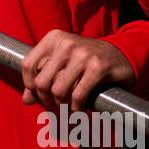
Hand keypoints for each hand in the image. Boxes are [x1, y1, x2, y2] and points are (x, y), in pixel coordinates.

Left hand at [20, 30, 135, 111]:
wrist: (122, 54)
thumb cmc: (86, 61)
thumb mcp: (62, 63)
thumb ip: (42, 78)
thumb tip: (26, 100)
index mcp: (53, 38)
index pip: (28, 65)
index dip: (30, 86)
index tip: (39, 95)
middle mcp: (66, 43)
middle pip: (42, 82)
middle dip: (46, 100)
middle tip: (55, 106)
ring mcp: (83, 54)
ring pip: (59, 91)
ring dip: (62, 106)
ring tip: (68, 107)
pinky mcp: (98, 67)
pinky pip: (78, 96)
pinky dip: (77, 108)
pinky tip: (80, 109)